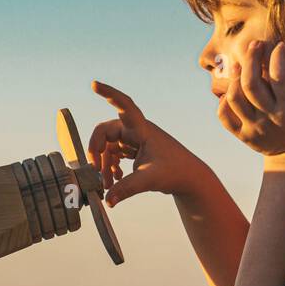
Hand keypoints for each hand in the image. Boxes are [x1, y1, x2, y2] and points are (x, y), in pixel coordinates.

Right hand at [89, 81, 204, 204]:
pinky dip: (111, 166)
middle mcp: (138, 131)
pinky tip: (114, 182)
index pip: (124, 104)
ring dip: (104, 164)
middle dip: (97, 150)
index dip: (109, 93)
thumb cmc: (176, 172)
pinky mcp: (137, 150)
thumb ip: (126, 188)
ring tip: (106, 185)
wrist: (190, 178)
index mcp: (142, 129)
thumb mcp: (150, 179)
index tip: (94, 84)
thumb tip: (107, 200)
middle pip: (107, 132)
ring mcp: (137, 140)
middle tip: (94, 170)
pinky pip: (116, 154)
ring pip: (110, 146)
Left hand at [219, 40, 284, 166]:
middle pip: (251, 83)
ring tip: (241, 63)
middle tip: (256, 44)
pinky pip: (224, 115)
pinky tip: (234, 88)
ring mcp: (254, 128)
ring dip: (235, 76)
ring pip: (234, 97)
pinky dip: (224, 100)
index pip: (280, 76)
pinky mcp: (242, 135)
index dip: (278, 56)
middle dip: (252, 58)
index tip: (281, 45)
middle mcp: (270, 119)